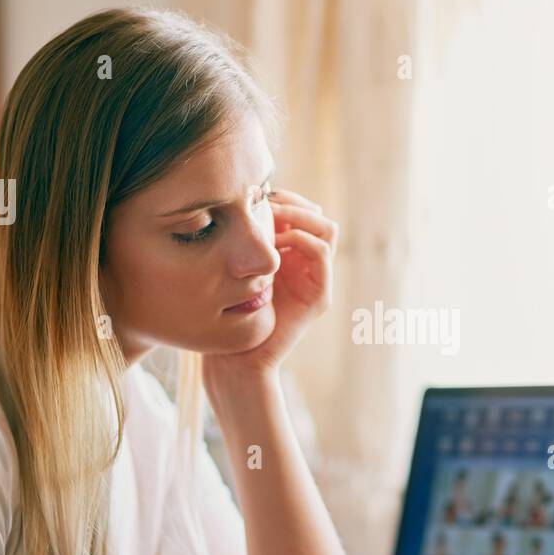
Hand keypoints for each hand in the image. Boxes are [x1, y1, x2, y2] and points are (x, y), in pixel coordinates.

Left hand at [202, 188, 336, 383]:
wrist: (236, 359)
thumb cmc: (226, 313)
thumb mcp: (232, 265)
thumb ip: (242, 238)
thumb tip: (236, 200)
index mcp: (289, 255)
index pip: (301, 210)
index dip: (284, 197)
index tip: (256, 195)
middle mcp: (307, 264)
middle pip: (317, 215)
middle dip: (293, 203)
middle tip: (265, 204)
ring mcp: (316, 279)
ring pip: (326, 229)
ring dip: (300, 217)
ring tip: (272, 221)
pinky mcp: (319, 296)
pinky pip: (322, 255)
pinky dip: (302, 240)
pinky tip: (274, 243)